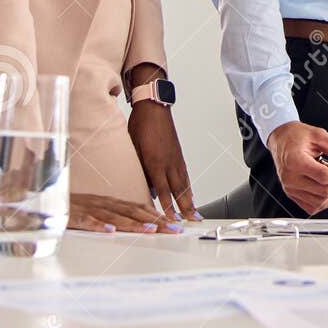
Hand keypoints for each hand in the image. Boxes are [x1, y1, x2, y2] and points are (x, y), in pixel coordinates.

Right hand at [67, 192, 186, 233]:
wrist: (46, 200)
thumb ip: (115, 216)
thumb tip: (134, 225)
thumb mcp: (97, 211)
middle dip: (155, 220)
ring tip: (151, 230)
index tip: (175, 224)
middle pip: (134, 212)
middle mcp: (104, 204)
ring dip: (134, 223)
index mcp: (111, 203)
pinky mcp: (75, 217)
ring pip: (115, 216)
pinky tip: (110, 231)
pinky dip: (100, 226)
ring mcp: (90, 209)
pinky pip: (88, 221)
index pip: (139, 208)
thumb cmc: (73, 208)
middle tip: (174, 228)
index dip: (158, 215)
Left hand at [127, 102, 200, 220]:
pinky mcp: (178, 153)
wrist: (153, 106)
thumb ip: (140, 170)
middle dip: (184, 208)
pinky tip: (190, 191)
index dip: (167, 207)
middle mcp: (168, 162)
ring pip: (184, 183)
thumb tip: (144, 187)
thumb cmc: (141, 125)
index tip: (171, 220)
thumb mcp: (133, 149)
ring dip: (189, 199)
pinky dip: (188, 185)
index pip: (162, 191)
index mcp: (155, 162)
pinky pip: (185, 174)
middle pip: (178, 190)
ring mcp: (176, 157)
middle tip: (191, 221)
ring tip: (194, 212)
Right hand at [267, 122, 327, 214]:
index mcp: (295, 161)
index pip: (324, 176)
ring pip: (319, 202)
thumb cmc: (296, 136)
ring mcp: (290, 189)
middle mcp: (291, 178)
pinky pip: (311, 207)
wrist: (280, 139)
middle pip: (323, 191)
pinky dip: (325, 201)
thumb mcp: (318, 134)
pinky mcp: (291, 195)